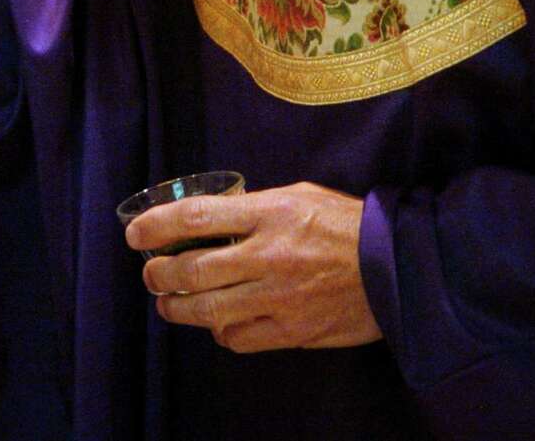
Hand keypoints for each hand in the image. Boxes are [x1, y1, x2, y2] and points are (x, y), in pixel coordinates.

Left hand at [125, 181, 380, 352]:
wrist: (399, 268)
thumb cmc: (347, 225)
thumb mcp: (299, 196)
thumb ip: (254, 207)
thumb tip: (212, 218)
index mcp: (270, 214)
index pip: (195, 217)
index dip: (156, 225)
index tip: (135, 232)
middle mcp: (268, 256)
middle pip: (190, 270)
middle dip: (158, 274)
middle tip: (151, 273)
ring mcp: (278, 298)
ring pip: (206, 310)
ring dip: (176, 308)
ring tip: (168, 303)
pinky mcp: (291, 331)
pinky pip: (237, 337)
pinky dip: (219, 331)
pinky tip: (217, 322)